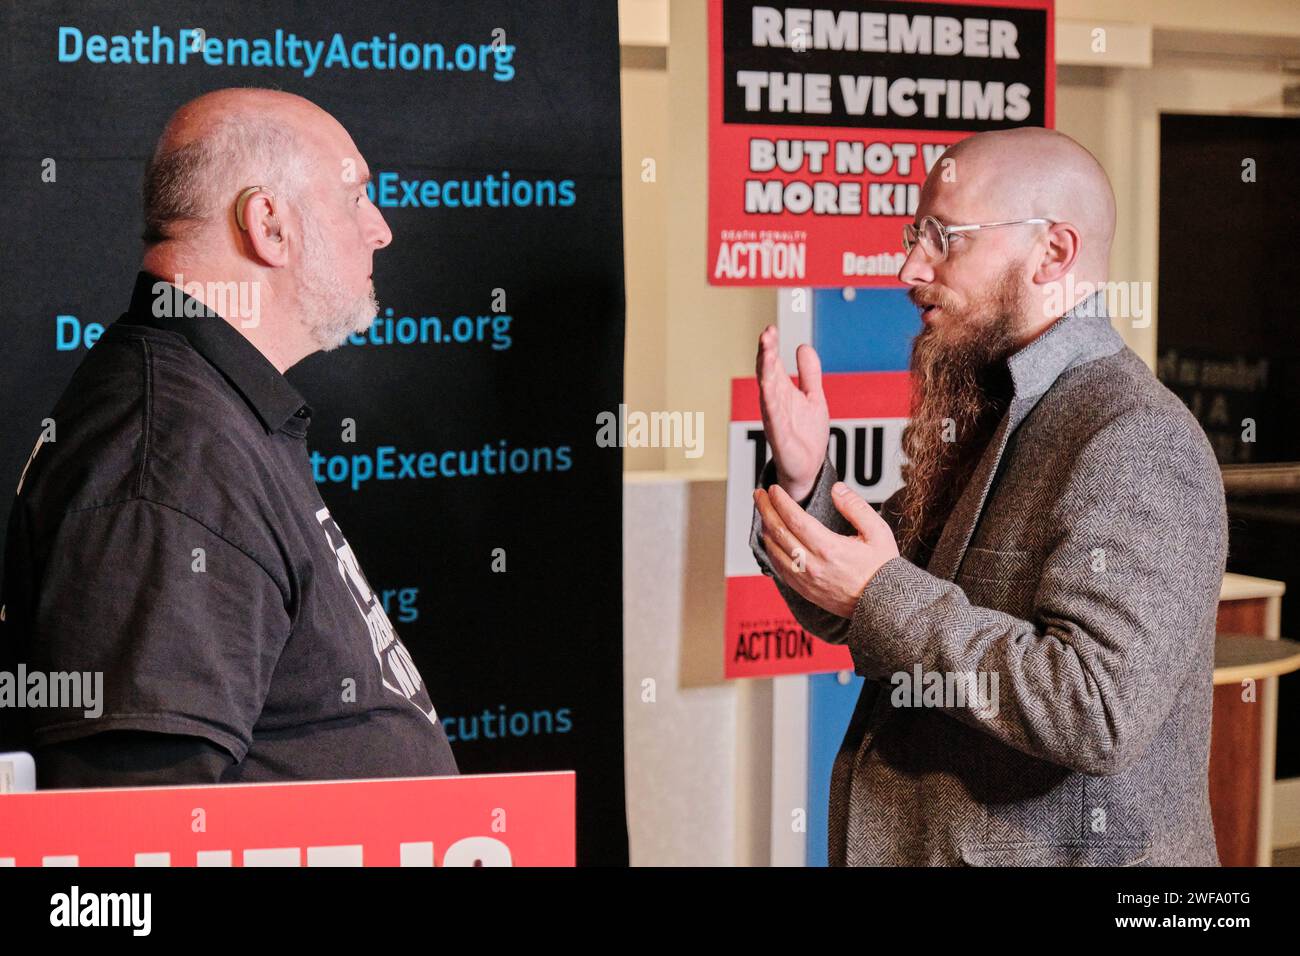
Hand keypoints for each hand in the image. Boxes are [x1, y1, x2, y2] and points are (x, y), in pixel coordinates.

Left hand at [754, 481, 899, 618]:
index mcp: (829, 548)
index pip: (794, 519)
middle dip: (766, 509)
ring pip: (775, 550)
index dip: (781, 501)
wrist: (883, 606)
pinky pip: (779, 568)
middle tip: (759, 494)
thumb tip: (836, 489)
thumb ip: (856, 507)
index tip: (774, 489)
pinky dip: (771, 549)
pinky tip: (770, 539)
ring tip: (764, 512)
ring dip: (765, 528)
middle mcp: (813, 565)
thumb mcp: (878, 532)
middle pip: (779, 532)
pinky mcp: (804, 590)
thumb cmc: (882, 569)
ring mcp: (806, 580)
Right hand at [756, 325, 828, 501]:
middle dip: (765, 355)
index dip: (770, 346)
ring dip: (766, 373)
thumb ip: (809, 373)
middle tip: (766, 335)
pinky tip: (770, 390)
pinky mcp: (780, 438)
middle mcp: (775, 403)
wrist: (809, 468)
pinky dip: (771, 405)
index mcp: (781, 392)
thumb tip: (803, 346)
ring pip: (767, 393)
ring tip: (767, 355)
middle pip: (766, 374)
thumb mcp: (813, 397)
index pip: (772, 364)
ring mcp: (775, 420)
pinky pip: (774, 419)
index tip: (770, 328)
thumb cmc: (806, 434)